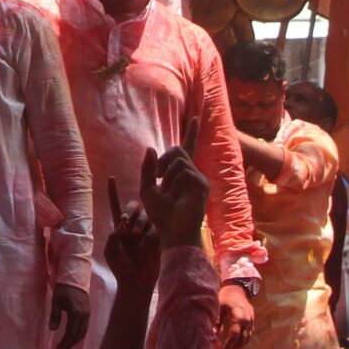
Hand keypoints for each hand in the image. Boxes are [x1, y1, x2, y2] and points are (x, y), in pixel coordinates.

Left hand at [49, 282, 90, 348]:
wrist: (75, 277)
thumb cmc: (63, 288)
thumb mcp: (56, 301)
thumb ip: (55, 316)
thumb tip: (52, 329)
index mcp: (76, 313)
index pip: (71, 333)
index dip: (65, 343)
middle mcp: (84, 316)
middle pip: (78, 335)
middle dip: (69, 344)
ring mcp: (87, 314)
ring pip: (83, 332)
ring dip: (75, 340)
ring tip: (66, 345)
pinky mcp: (88, 312)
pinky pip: (85, 327)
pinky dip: (79, 334)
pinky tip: (73, 336)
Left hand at [103, 178, 159, 294]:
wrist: (136, 282)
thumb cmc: (121, 267)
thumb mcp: (111, 251)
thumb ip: (113, 235)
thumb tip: (123, 223)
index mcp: (120, 226)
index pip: (116, 205)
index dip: (113, 192)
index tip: (111, 177)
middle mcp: (134, 225)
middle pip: (133, 206)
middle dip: (130, 211)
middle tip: (126, 223)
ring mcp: (146, 231)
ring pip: (145, 216)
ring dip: (139, 225)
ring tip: (136, 240)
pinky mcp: (157, 238)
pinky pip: (154, 229)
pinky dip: (148, 235)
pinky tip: (146, 245)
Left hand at [139, 118, 207, 248]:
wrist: (171, 231)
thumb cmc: (160, 213)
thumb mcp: (146, 188)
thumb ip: (147, 168)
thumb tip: (151, 148)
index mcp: (179, 173)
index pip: (187, 147)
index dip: (191, 132)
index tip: (194, 117)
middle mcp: (192, 173)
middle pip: (176, 149)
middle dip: (162, 161)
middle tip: (157, 178)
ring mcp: (198, 179)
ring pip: (178, 158)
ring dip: (166, 174)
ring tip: (167, 192)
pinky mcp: (202, 186)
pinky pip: (184, 170)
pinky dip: (173, 181)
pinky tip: (173, 194)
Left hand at [216, 284, 253, 348]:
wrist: (239, 288)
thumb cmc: (227, 296)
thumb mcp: (219, 305)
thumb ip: (217, 319)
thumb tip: (212, 334)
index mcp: (239, 317)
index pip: (234, 336)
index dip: (228, 346)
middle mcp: (247, 322)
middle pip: (241, 341)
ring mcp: (251, 324)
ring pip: (246, 341)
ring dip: (237, 348)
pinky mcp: (251, 324)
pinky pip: (247, 337)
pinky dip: (241, 343)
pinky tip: (233, 346)